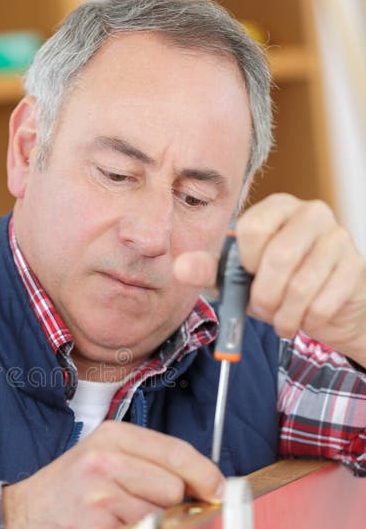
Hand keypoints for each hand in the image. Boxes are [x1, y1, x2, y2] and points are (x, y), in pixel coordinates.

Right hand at [2, 421, 223, 528]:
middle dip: (169, 503)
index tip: (217, 489)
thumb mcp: (102, 457)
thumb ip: (148, 462)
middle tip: (140, 506)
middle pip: (175, 486)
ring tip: (119, 520)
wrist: (20, 521)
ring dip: (151, 524)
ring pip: (162, 514)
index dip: (204, 473)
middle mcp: (106, 460)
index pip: (177, 451)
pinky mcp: (98, 527)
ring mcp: (101, 494)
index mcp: (111, 436)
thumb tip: (203, 483)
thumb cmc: (66, 492)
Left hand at [174, 193, 365, 364]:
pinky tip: (306, 318)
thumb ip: (209, 270)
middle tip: (263, 308)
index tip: (247, 276)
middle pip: (279, 257)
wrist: (327, 305)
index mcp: (278, 207)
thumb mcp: (237, 277)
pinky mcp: (355, 266)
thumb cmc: (278, 284)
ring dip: (285, 314)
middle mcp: (312, 213)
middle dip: (265, 296)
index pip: (253, 228)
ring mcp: (338, 237)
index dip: (246, 263)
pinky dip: (308, 320)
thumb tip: (180, 268)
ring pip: (302, 285)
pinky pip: (324, 302)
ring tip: (282, 319)